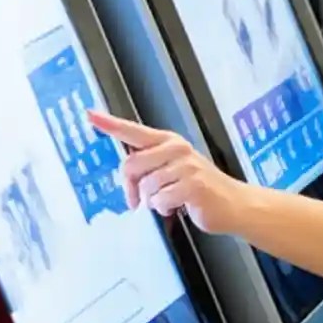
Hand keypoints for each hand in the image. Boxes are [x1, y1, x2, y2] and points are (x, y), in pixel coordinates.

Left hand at [88, 111, 238, 233]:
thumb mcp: (173, 169)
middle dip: (131, 188)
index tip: (89, 115)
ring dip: (153, 201)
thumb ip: (150, 165)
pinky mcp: (193, 185)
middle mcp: (177, 148)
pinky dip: (165, 208)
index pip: (133, 131)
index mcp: (169, 141)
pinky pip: (160, 200)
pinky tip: (179, 205)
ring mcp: (186, 166)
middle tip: (139, 200)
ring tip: (172, 199)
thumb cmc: (199, 188)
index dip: (110, 124)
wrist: (233, 203)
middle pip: (131, 165)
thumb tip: (126, 173)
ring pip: (145, 187)